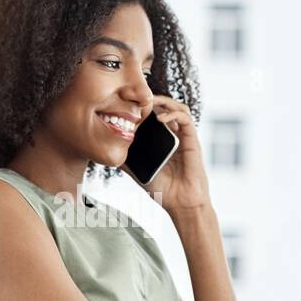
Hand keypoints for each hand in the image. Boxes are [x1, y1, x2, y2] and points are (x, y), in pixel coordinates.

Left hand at [137, 96, 209, 214]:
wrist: (181, 202)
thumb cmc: (163, 190)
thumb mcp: (138, 172)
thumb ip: (127, 161)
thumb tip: (109, 153)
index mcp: (163, 140)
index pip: (156, 116)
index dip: (146, 108)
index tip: (130, 105)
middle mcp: (175, 136)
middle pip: (168, 108)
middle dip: (154, 99)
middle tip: (138, 98)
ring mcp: (184, 137)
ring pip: (179, 108)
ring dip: (165, 101)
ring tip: (150, 102)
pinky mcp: (192, 140)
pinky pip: (185, 118)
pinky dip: (173, 113)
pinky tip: (160, 118)